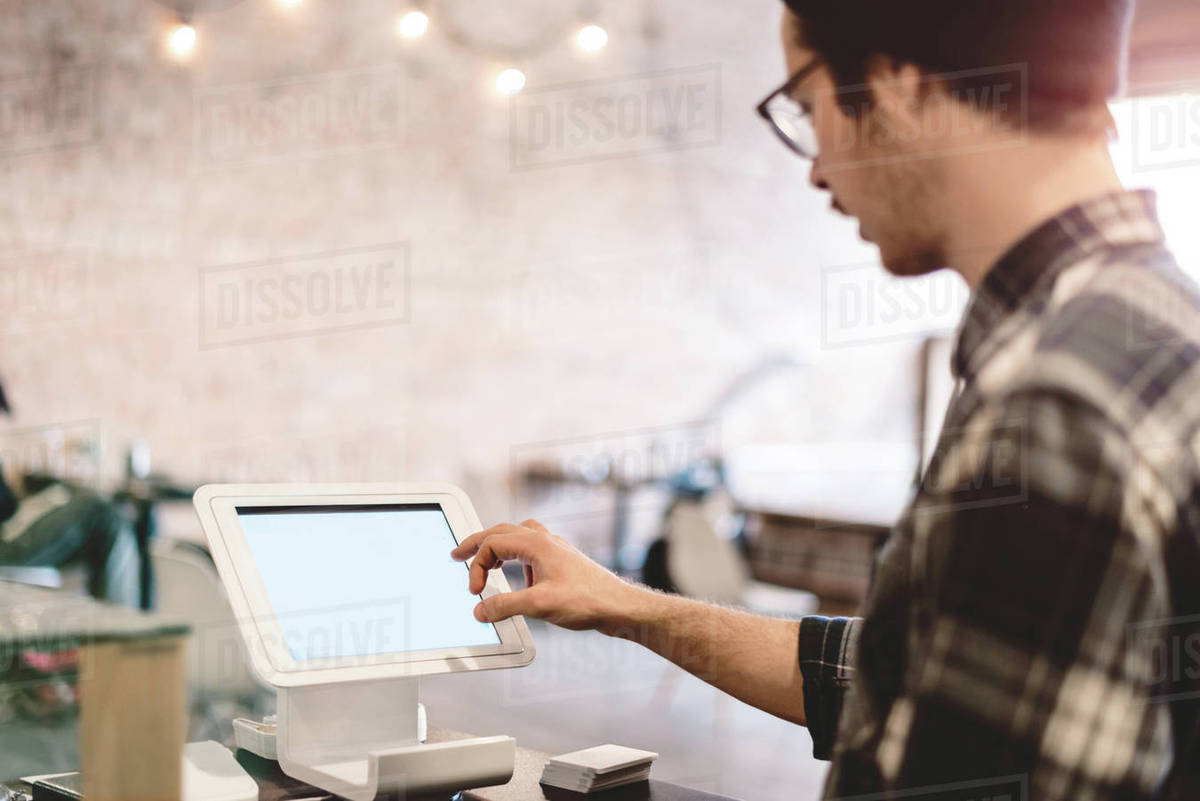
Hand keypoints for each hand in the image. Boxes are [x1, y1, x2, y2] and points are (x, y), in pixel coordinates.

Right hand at [451, 519, 640, 631]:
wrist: (619, 606)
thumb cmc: (588, 600)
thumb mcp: (539, 606)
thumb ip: (505, 606)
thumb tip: (480, 611)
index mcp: (537, 544)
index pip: (493, 543)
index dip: (477, 565)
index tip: (475, 591)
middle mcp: (545, 541)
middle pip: (501, 531)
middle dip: (477, 543)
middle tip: (458, 554)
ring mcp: (555, 549)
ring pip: (517, 535)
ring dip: (497, 546)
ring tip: (485, 562)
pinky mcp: (562, 561)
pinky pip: (531, 548)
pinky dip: (516, 556)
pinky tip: (519, 576)